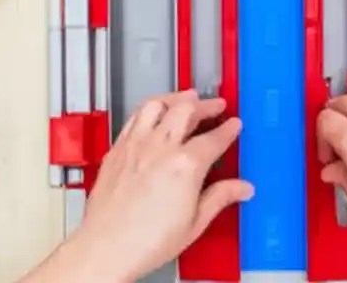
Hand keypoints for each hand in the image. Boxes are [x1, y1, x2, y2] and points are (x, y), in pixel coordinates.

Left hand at [24, 90, 252, 282]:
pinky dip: (149, 110)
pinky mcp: (117, 150)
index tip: (233, 125)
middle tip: (215, 105)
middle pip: (186, 110)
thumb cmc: (145, 241)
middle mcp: (159, 147)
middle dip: (205, 104)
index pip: (214, 138)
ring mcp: (135, 145)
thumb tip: (241, 188)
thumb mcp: (195, 223)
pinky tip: (153, 115)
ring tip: (185, 98)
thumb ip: (219, 198)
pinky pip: (134, 117)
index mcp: (185, 165)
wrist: (106, 248)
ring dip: (175, 98)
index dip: (228, 129)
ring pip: (156, 104)